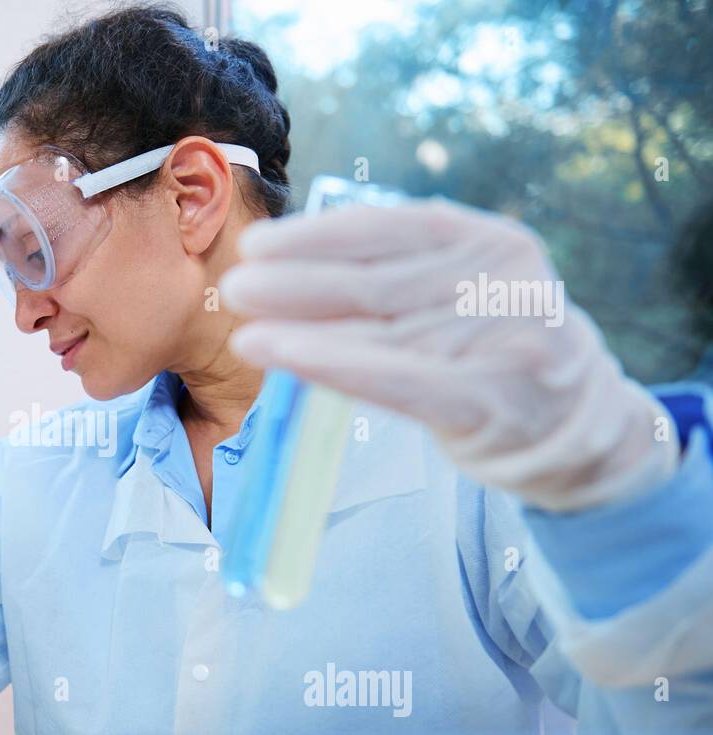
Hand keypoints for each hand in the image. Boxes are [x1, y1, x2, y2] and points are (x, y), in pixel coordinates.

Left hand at [222, 199, 676, 510]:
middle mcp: (499, 282)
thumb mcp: (463, 294)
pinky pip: (396, 380)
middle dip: (295, 283)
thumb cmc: (495, 351)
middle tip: (233, 287)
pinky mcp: (489, 399)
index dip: (318, 235)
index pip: (390, 228)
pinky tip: (284, 356)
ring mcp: (501, 340)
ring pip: (379, 331)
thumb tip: (292, 269)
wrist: (579, 427)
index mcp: (490, 241)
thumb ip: (400, 276)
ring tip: (243, 330)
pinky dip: (333, 365)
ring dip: (301, 328)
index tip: (258, 244)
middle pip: (375, 281)